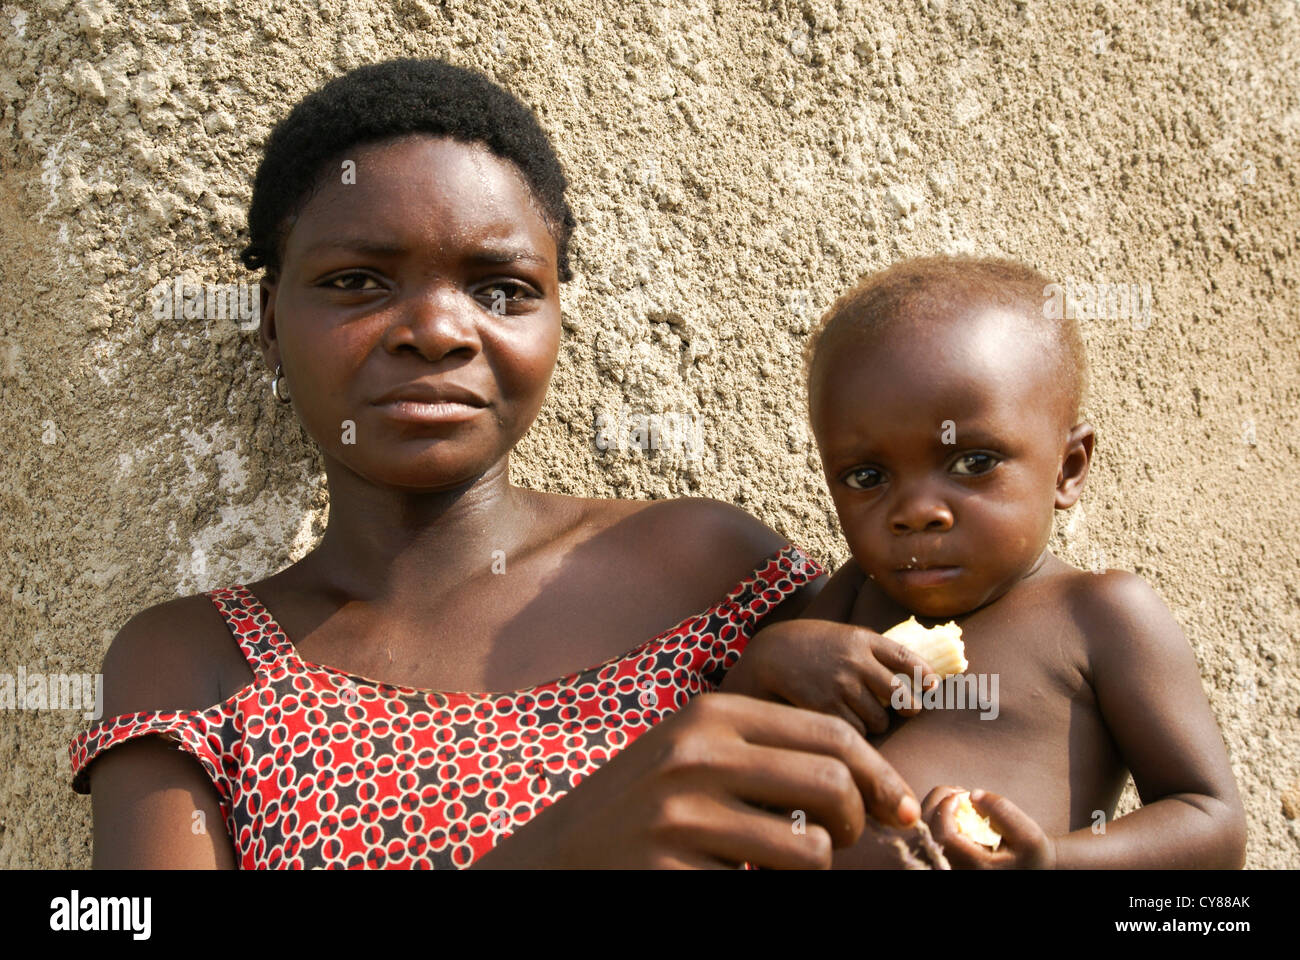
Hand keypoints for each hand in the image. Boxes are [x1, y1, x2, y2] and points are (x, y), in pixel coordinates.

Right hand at [473, 693, 921, 868]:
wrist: (556, 858)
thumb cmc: (642, 805)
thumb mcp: (693, 755)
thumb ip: (764, 752)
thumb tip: (866, 780)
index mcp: (709, 715)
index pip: (829, 733)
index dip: (878, 773)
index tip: (898, 808)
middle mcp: (697, 755)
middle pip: (831, 786)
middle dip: (854, 824)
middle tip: (839, 843)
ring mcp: (682, 815)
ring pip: (811, 849)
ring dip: (813, 868)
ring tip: (778, 864)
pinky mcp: (673, 869)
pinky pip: (763, 889)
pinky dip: (764, 889)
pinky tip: (730, 876)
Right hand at [720, 619, 938, 735]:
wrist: (768, 655)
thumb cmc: (810, 646)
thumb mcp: (842, 636)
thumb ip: (873, 651)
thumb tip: (915, 674)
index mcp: (862, 640)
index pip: (907, 657)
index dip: (925, 674)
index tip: (932, 685)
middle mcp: (856, 662)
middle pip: (901, 696)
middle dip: (908, 708)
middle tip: (905, 710)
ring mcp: (841, 686)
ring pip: (879, 720)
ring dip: (876, 722)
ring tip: (860, 713)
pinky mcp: (826, 708)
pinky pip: (856, 732)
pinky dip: (854, 732)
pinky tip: (841, 720)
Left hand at [922, 785, 1057, 868]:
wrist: (1031, 870)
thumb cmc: (1030, 854)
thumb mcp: (1028, 834)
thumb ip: (1003, 812)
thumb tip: (972, 794)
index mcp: (975, 868)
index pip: (945, 837)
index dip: (946, 809)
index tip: (962, 794)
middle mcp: (955, 870)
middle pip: (926, 835)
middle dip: (937, 804)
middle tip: (957, 792)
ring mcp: (947, 866)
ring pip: (921, 835)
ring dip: (933, 809)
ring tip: (956, 799)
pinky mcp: (943, 860)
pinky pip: (924, 838)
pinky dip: (932, 819)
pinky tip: (952, 811)